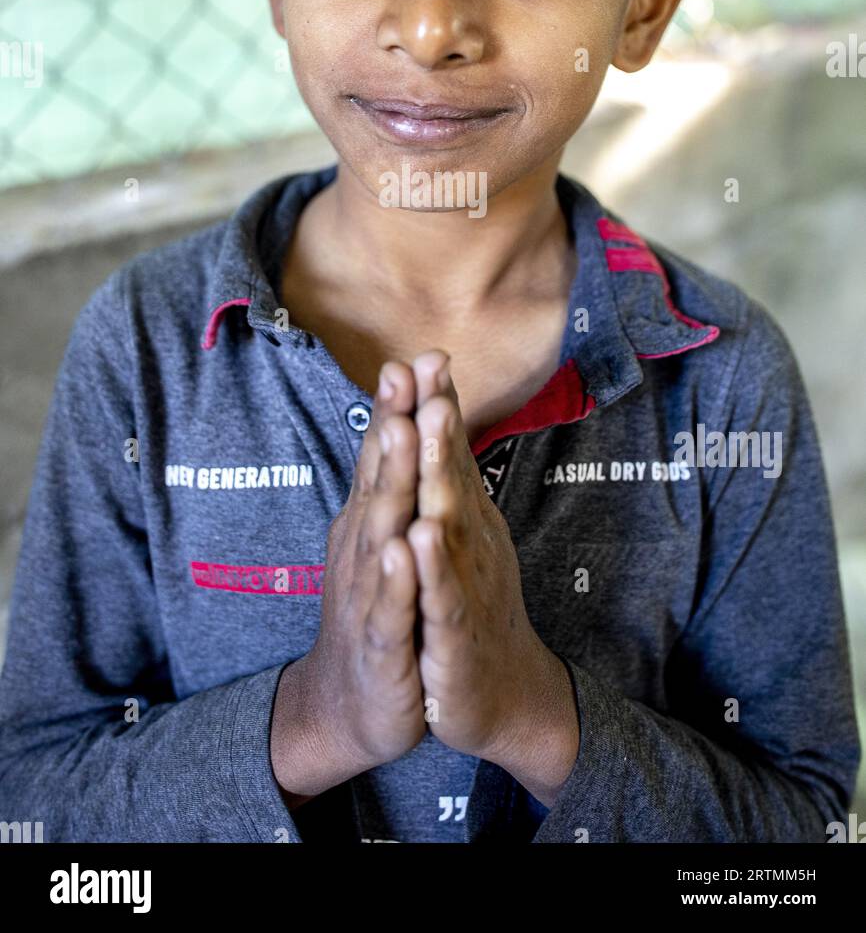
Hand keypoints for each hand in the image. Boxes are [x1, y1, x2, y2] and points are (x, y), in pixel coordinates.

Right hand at [271, 359, 425, 793]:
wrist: (353, 705)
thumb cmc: (379, 611)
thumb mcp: (385, 542)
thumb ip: (391, 488)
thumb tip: (401, 424)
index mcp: (373, 521)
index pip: (386, 455)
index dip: (398, 407)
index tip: (416, 355)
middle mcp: (365, 545)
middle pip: (379, 476)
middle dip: (391, 422)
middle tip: (400, 369)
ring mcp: (369, 590)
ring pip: (380, 529)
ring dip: (389, 480)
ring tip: (400, 434)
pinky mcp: (380, 640)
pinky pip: (387, 603)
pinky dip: (395, 574)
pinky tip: (401, 546)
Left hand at [406, 352, 580, 804]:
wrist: (496, 695)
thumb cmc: (466, 607)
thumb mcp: (457, 539)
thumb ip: (449, 483)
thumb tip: (440, 422)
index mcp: (461, 518)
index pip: (447, 453)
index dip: (437, 404)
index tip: (424, 353)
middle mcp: (469, 540)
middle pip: (451, 471)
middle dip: (439, 419)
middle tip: (429, 367)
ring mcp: (465, 583)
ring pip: (448, 521)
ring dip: (437, 473)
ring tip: (428, 425)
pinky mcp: (455, 632)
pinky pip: (441, 594)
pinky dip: (430, 565)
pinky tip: (418, 535)